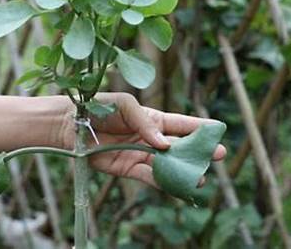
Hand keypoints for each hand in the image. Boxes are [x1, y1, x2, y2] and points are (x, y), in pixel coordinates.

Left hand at [58, 93, 225, 187]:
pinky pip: (147, 176)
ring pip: (166, 165)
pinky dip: (161, 181)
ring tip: (201, 178)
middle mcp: (149, 139)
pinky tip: (177, 185)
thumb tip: (164, 144)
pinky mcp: (126, 169)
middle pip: (178, 148)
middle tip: (219, 156)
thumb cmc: (99, 107)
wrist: (71, 123)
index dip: (199, 128)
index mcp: (152, 119)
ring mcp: (139, 155)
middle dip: (198, 152)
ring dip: (183, 172)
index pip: (181, 124)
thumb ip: (146, 123)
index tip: (218, 131)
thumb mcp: (126, 106)